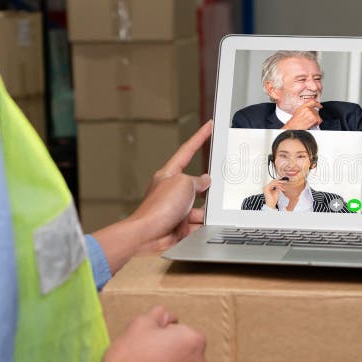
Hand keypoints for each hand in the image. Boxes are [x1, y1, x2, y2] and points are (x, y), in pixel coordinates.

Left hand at [128, 120, 212, 250]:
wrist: (148, 236)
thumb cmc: (158, 208)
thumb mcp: (183, 184)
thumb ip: (197, 180)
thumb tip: (205, 181)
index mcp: (170, 175)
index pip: (187, 151)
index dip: (200, 137)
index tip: (209, 126)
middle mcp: (173, 190)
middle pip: (198, 184)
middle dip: (207, 190)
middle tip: (214, 191)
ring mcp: (177, 208)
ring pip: (201, 206)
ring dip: (203, 212)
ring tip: (200, 215)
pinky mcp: (181, 225)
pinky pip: (199, 223)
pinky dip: (201, 226)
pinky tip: (198, 228)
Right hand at [263, 178, 288, 208]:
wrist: (271, 204)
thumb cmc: (273, 199)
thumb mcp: (277, 191)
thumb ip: (278, 187)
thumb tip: (281, 183)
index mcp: (268, 187)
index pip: (273, 182)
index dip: (278, 180)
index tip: (283, 179)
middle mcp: (266, 187)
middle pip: (273, 181)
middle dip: (279, 180)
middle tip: (285, 179)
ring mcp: (265, 187)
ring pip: (273, 182)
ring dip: (279, 182)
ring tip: (284, 182)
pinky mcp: (266, 188)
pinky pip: (272, 184)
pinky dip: (277, 185)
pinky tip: (281, 186)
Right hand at [282, 100, 321, 128]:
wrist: (293, 128)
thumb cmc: (294, 122)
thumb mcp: (298, 112)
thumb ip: (304, 109)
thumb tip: (309, 109)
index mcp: (303, 107)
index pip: (312, 102)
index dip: (317, 103)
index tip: (320, 106)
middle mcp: (307, 109)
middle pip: (315, 111)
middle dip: (315, 116)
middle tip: (311, 120)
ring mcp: (311, 113)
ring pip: (318, 116)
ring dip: (315, 120)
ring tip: (309, 123)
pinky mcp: (314, 118)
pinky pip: (319, 120)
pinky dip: (317, 123)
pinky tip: (311, 124)